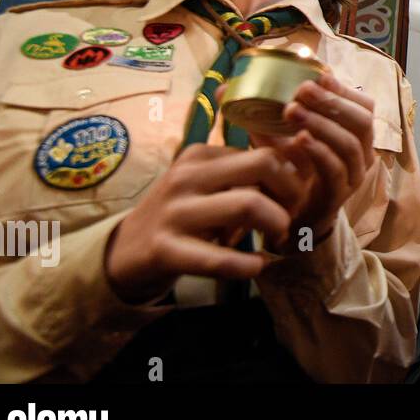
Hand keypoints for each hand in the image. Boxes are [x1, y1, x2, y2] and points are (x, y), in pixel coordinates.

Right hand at [104, 143, 302, 302]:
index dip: (290, 178)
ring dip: (276, 224)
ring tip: (276, 239)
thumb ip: (242, 174)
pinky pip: (219, 258)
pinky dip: (248, 265)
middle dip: (291, 193)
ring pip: (248, 205)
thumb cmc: (181, 214)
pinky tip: (257, 266)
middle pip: (263, 165)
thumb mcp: (206, 184)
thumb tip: (296, 169)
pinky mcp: (165, 250)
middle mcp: (186, 177)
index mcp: (200, 156)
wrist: (124, 251)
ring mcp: (174, 212)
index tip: (291, 200)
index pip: (266, 153)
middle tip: (291, 217)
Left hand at [243, 72, 377, 249]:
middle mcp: (361, 153)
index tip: (317, 74)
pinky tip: (298, 139)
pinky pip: (336, 170)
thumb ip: (259, 113)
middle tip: (302, 90)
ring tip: (292, 110)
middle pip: (362, 120)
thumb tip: (223, 87)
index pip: (363, 104)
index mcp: (353, 133)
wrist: (289, 217)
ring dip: (322, 123)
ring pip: (351, 144)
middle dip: (332, 102)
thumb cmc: (288, 170)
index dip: (342, 88)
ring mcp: (352, 176)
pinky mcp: (338, 196)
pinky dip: (319, 152)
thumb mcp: (278, 137)